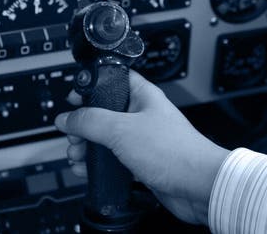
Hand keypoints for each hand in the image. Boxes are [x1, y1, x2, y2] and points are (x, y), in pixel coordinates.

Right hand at [54, 70, 229, 224]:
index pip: (112, 79)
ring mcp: (142, 140)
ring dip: (87, 147)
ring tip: (76, 155)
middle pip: (104, 113)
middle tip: (72, 135)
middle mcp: (142, 115)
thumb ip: (90, 121)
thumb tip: (67, 117)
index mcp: (142, 95)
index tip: (73, 97)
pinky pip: (114, 161)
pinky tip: (88, 171)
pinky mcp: (143, 163)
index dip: (90, 86)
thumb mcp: (122, 129)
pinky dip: (99, 165)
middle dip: (83, 125)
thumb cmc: (175, 152)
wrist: (199, 187)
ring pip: (107, 139)